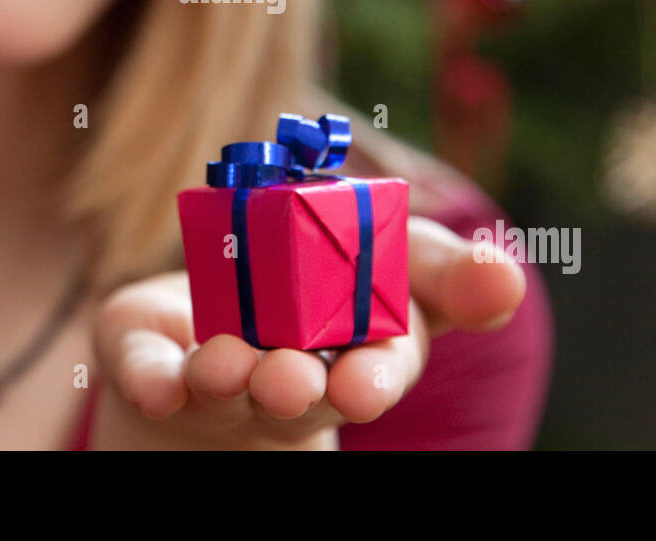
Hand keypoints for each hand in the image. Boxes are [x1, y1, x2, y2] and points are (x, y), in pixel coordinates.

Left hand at [89, 216, 526, 448]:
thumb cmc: (315, 291)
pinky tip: (157, 382)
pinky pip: (148, 374)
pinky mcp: (153, 364)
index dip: (376, 376)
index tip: (368, 383)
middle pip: (305, 392)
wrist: (209, 331)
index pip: (380, 365)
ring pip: (229, 390)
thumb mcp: (389, 263)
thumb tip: (507, 277)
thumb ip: (442, 269)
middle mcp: (291, 378)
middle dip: (301, 389)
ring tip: (226, 367)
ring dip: (230, 379)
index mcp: (355, 354)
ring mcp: (219, 378)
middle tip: (293, 384)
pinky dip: (153, 379)